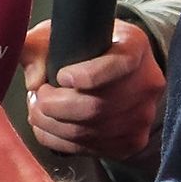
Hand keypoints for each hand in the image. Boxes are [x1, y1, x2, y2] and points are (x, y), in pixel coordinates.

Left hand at [23, 15, 164, 159]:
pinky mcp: (133, 141)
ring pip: (91, 131)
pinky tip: (48, 127)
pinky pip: (91, 148)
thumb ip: (38, 46)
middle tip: (37, 97)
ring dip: (52, 125)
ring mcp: (143, 115)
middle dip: (55, 106)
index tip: (61, 76)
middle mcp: (146, 82)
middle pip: (98, 106)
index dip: (87, 75)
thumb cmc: (83, 46)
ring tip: (38, 111)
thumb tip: (34, 79)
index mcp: (134, 46)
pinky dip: (59, 141)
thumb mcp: (60, 32)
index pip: (120, 64)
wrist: (113, 70)